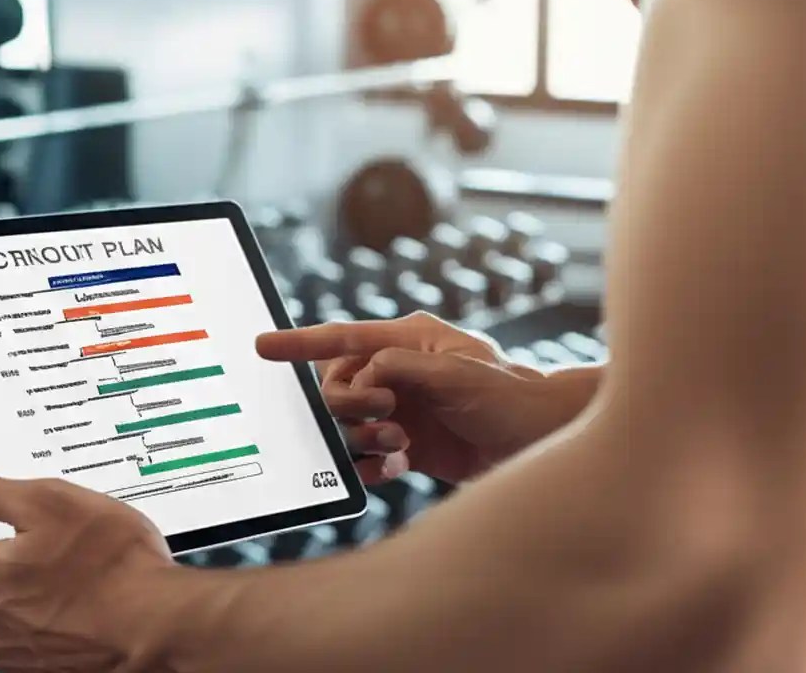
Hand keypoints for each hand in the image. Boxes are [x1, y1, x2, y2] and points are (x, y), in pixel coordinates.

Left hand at [0, 461, 185, 672]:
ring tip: (87, 571)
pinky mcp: (44, 667)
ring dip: (42, 587)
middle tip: (68, 542)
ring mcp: (13, 654)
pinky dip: (61, 614)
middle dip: (21, 557)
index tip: (32, 519)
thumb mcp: (42, 502)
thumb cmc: (110, 566)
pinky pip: (42, 629)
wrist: (161, 625)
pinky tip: (93, 598)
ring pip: (16, 604)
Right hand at [257, 312, 599, 484]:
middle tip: (385, 418)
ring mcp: (402, 409)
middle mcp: (400, 372)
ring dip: (362, 437)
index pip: (344, 339)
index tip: (263, 346)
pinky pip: (367, 453)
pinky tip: (391, 466)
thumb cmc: (510, 397)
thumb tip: (364, 377)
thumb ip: (403, 368)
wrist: (542, 442)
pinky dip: (371, 463)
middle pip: (338, 385)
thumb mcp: (457, 375)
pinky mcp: (408, 444)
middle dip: (348, 405)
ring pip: (350, 422)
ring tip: (398, 444)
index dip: (300, 342)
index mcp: (410, 341)